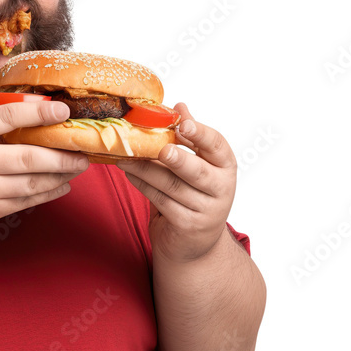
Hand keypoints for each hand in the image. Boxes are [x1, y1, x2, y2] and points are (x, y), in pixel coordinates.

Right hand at [0, 64, 89, 243]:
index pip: (7, 117)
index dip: (39, 112)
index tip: (63, 110)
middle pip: (29, 156)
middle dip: (62, 153)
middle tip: (83, 147)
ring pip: (32, 183)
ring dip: (61, 174)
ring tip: (79, 165)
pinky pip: (25, 202)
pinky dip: (47, 194)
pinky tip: (61, 185)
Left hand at [116, 103, 235, 261]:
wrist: (193, 244)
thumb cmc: (193, 194)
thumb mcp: (197, 164)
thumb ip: (189, 138)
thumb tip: (180, 106)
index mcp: (225, 166)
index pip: (217, 146)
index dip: (200, 134)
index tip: (183, 124)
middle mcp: (222, 189)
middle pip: (198, 171)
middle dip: (178, 158)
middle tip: (160, 148)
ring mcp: (207, 211)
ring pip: (172, 185)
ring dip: (145, 169)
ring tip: (125, 157)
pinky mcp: (188, 226)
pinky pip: (160, 201)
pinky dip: (142, 185)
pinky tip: (128, 173)